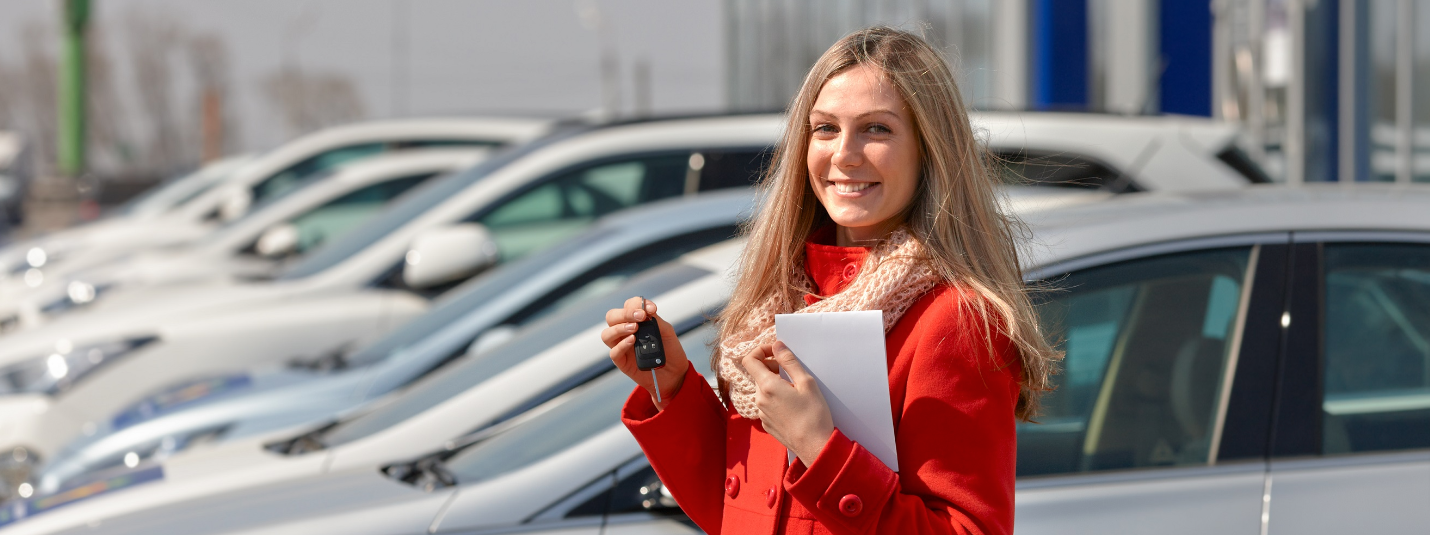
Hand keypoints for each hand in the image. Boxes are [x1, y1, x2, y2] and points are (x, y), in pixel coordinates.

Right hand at [601, 296, 688, 409]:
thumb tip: (645, 310)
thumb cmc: (670, 350)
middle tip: (640, 316)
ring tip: (634, 328)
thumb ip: (655, 320)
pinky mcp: (622, 362)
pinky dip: (622, 345)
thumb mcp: (667, 332)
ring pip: (607, 334)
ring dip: (619, 328)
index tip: (652, 309)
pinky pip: (614, 352)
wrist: (675, 373)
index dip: (637, 303)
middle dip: (625, 313)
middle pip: (612, 317)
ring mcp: (622, 346)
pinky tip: (633, 340)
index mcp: (635, 320)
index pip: (628, 305)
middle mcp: (625, 331)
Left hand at [740, 341, 833, 463]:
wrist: (814, 446)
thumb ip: (789, 361)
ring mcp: (761, 413)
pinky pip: (766, 404)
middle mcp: (759, 399)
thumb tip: (777, 345)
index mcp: (767, 386)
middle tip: (791, 371)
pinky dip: (776, 398)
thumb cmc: (814, 414)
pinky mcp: (766, 424)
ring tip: (795, 390)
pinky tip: (792, 405)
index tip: (776, 352)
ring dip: (774, 383)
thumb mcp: (806, 382)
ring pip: (763, 390)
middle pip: (758, 374)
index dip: (761, 350)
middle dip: (771, 367)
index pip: (749, 360)